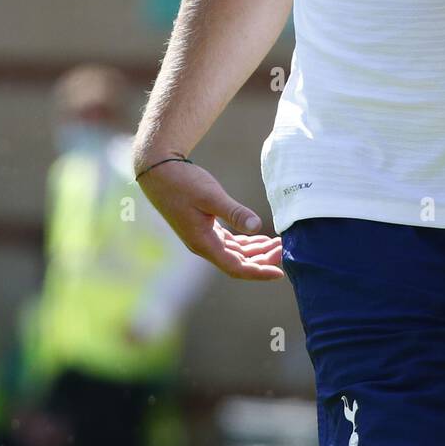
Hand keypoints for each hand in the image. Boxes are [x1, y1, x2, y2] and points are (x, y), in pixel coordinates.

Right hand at [136, 159, 282, 280]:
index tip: (280, 273)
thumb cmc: (182, 183)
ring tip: (279, 246)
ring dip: (257, 252)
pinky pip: (229, 243)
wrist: (158, 172)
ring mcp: (203, 237)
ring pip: (235, 253)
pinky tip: (261, 239)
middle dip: (263, 260)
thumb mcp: (211, 196)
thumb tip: (257, 226)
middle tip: (286, 252)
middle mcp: (203, 245)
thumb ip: (234, 212)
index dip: (259, 272)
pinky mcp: (204, 227)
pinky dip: (246, 242)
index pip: (236, 267)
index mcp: (203, 243)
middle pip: (238, 263)